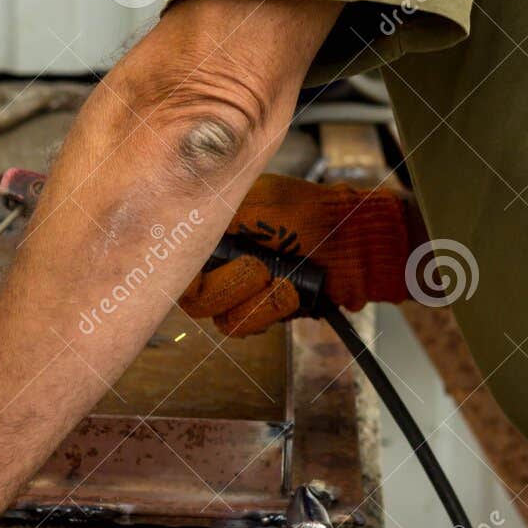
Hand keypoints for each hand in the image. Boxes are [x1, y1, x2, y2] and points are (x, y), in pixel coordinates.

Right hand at [179, 174, 424, 334]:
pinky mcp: (266, 314)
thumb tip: (180, 219)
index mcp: (212, 236)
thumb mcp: (255, 199)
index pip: (176, 264)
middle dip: (229, 286)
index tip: (200, 266)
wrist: (352, 238)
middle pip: (196, 300)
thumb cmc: (308, 212)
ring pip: (225, 319)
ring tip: (284, 280)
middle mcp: (221, 266)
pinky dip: (273, 309)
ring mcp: (243, 294)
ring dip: (257, 301)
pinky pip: (252, 327)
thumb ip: (214, 213)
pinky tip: (292, 291)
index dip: (179, 272)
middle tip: (258, 267)